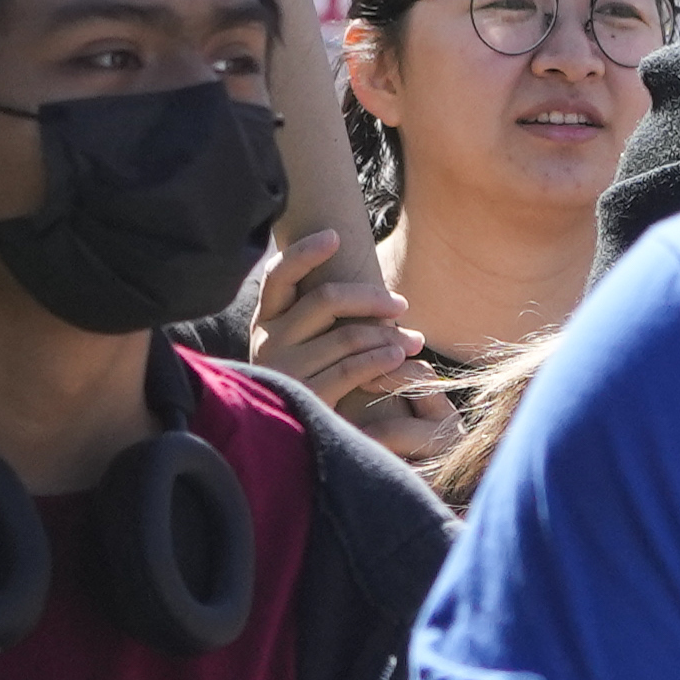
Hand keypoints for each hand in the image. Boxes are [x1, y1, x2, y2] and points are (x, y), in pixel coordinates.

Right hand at [247, 229, 455, 449]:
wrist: (289, 443)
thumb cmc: (308, 382)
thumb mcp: (299, 346)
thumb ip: (316, 317)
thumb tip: (362, 281)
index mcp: (265, 321)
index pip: (278, 276)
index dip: (304, 252)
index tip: (335, 236)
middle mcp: (269, 340)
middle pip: (325, 299)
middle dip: (371, 297)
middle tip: (401, 304)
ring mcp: (286, 369)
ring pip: (347, 335)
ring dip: (388, 334)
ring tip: (414, 340)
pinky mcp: (307, 396)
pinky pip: (353, 369)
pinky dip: (382, 359)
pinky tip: (398, 357)